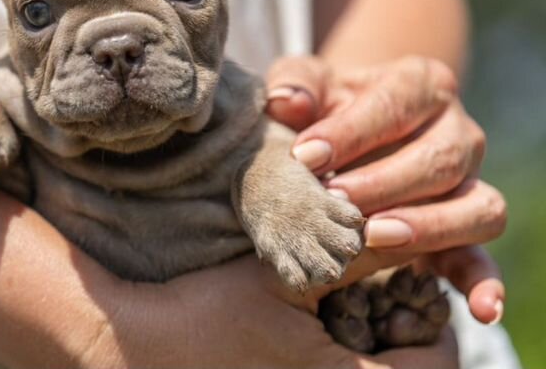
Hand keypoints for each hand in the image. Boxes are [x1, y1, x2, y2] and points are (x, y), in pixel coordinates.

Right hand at [86, 254, 457, 368]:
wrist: (146, 346)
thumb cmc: (211, 311)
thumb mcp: (285, 276)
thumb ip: (348, 255)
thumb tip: (397, 229)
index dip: (437, 336)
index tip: (422, 301)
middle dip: (410, 345)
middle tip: (396, 306)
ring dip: (380, 356)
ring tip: (364, 315)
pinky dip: (347, 362)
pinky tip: (327, 331)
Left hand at [265, 55, 506, 324]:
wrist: (349, 131)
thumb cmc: (325, 105)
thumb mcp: (308, 86)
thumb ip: (294, 85)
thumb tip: (286, 101)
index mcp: (421, 84)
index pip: (394, 105)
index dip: (350, 133)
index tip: (306, 156)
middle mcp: (458, 131)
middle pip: (439, 159)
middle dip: (382, 184)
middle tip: (333, 202)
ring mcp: (470, 181)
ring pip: (474, 206)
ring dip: (427, 226)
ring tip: (373, 235)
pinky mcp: (465, 227)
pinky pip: (485, 257)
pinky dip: (483, 283)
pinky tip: (476, 308)